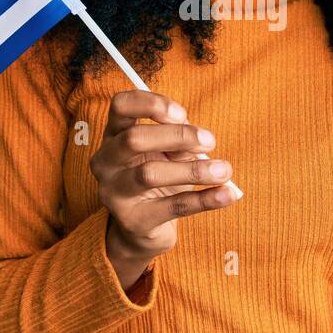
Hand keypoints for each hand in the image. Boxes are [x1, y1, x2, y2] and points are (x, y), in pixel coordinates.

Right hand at [90, 90, 241, 287]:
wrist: (142, 228)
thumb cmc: (158, 176)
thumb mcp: (167, 152)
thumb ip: (179, 140)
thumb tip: (203, 140)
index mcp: (113, 135)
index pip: (121, 106)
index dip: (151, 104)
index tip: (183, 114)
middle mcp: (105, 162)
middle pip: (134, 138)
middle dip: (178, 136)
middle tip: (210, 141)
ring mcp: (114, 192)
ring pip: (150, 174)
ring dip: (194, 170)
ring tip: (224, 170)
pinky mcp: (133, 220)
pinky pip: (173, 207)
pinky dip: (205, 199)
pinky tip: (227, 194)